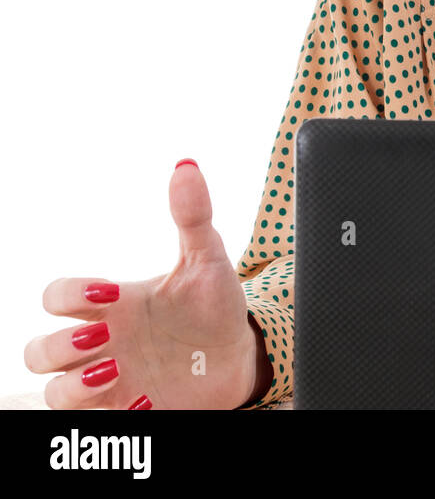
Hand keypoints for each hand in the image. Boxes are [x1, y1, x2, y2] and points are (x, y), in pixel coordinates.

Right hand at [25, 159, 269, 408]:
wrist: (240, 355)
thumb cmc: (214, 305)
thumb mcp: (208, 260)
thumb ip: (194, 217)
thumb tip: (186, 166)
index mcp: (111, 304)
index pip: (56, 296)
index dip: (68, 295)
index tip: (110, 292)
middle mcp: (100, 344)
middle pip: (37, 352)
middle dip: (58, 347)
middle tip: (104, 338)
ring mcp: (107, 382)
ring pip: (51, 393)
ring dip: (73, 387)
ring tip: (118, 372)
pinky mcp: (125, 412)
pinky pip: (93, 425)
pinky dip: (111, 418)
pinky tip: (146, 403)